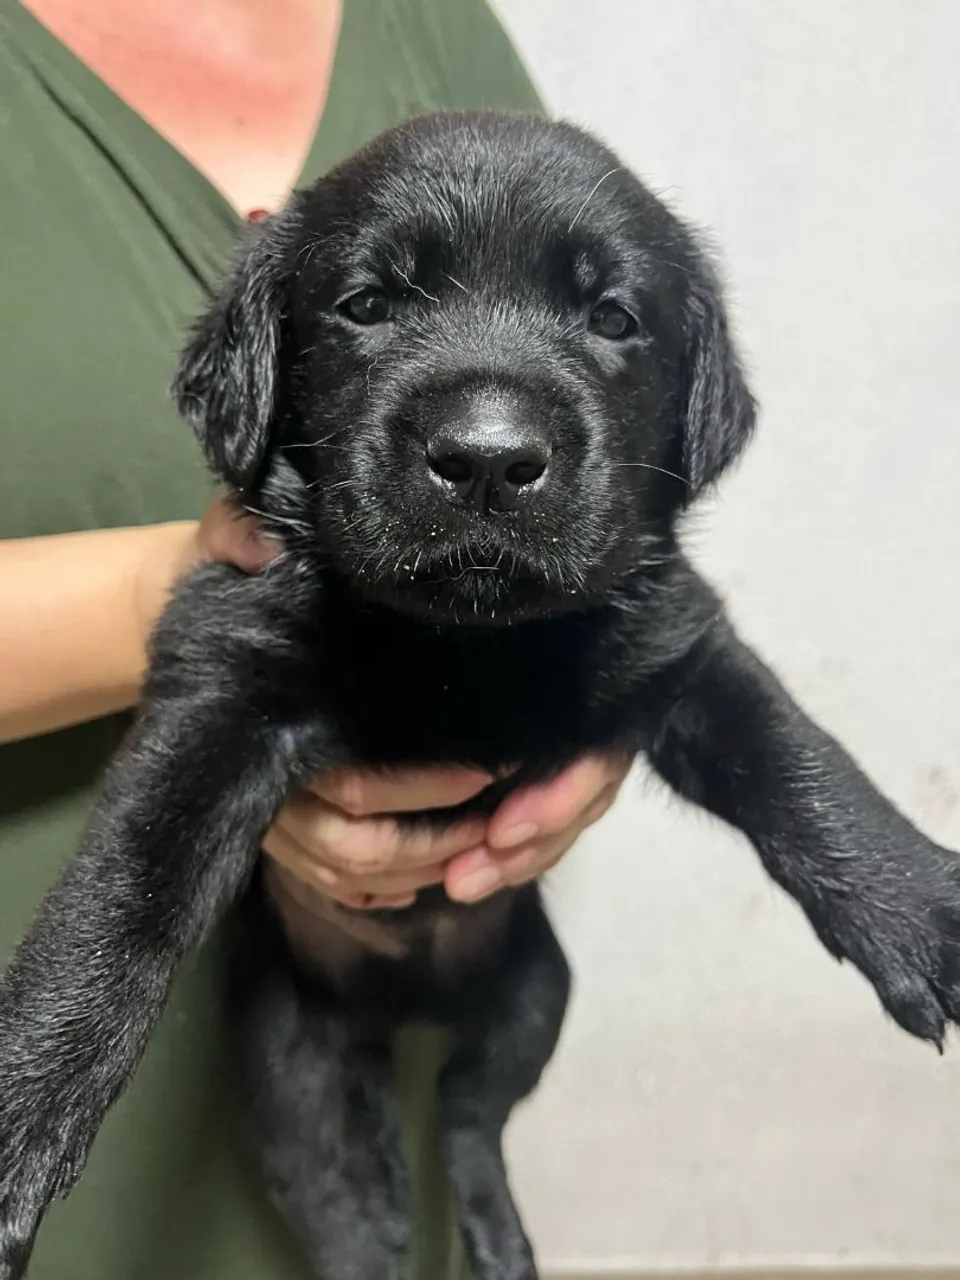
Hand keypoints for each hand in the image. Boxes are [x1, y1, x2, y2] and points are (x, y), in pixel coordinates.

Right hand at [188, 496, 630, 907]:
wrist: (177, 623)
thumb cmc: (217, 577)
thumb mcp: (224, 541)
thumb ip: (238, 535)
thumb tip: (264, 544)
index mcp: (268, 727)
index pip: (351, 785)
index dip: (423, 787)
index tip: (489, 766)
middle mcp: (270, 787)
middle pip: (358, 849)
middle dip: (439, 842)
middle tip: (507, 816)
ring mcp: (272, 818)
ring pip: (352, 877)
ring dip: (425, 870)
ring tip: (488, 843)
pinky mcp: (280, 832)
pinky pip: (334, 884)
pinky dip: (385, 889)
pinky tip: (430, 873)